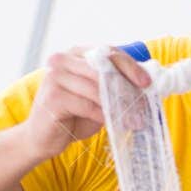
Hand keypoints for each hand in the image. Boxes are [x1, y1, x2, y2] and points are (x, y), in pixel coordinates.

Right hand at [23, 45, 149, 161]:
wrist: (44, 138)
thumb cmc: (74, 116)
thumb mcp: (98, 98)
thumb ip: (114, 87)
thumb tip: (145, 85)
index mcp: (75, 54)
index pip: (108, 52)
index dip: (130, 67)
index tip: (147, 83)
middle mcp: (63, 60)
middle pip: (104, 68)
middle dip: (126, 88)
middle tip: (143, 106)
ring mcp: (55, 77)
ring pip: (97, 88)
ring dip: (119, 105)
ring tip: (133, 119)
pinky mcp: (53, 97)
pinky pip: (87, 105)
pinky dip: (104, 115)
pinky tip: (114, 124)